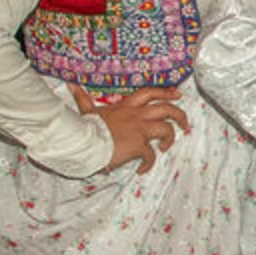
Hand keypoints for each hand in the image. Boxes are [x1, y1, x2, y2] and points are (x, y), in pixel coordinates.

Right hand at [71, 83, 189, 172]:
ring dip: (170, 139)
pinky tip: (142, 169)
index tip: (177, 94)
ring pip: (167, 129)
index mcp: (127, 106)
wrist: (83, 141)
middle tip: (184, 124)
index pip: (150, 92)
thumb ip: (83, 99)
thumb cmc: (85, 127)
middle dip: (180, 115)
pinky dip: (149, 163)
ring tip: (165, 147)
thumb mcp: (87, 110)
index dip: (166, 92)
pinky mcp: (138, 146)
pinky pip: (151, 156)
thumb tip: (71, 86)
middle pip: (167, 109)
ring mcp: (140, 130)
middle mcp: (137, 115)